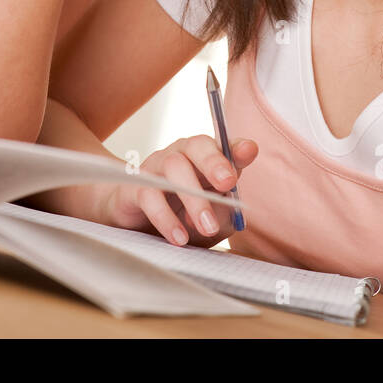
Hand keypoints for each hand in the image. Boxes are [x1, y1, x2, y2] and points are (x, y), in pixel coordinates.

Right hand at [97, 135, 258, 245]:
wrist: (136, 223)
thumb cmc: (181, 216)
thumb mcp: (212, 218)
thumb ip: (226, 212)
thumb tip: (230, 208)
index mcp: (204, 158)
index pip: (222, 145)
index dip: (235, 148)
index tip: (247, 152)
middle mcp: (180, 154)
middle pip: (197, 145)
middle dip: (213, 162)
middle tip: (227, 183)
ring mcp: (156, 167)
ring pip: (174, 167)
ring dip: (194, 198)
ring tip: (208, 227)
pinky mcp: (134, 187)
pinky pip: (149, 194)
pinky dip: (166, 217)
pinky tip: (180, 237)